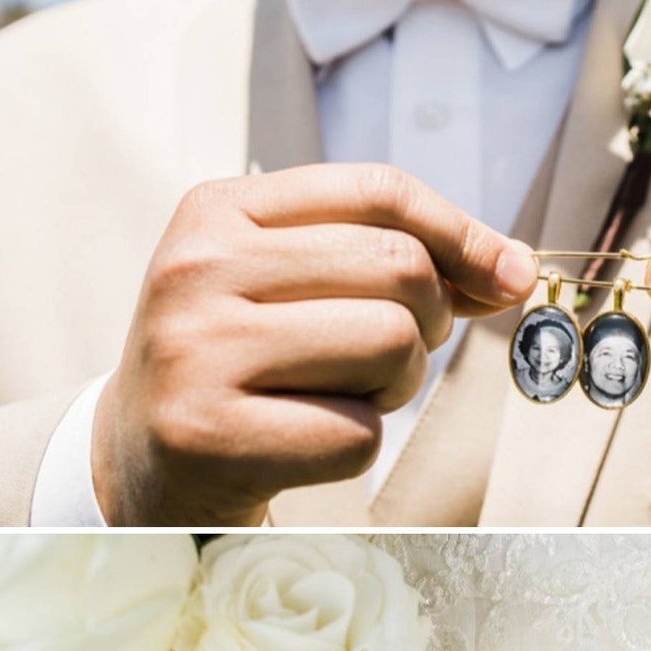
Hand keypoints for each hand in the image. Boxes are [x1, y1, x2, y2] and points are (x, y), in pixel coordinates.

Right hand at [94, 164, 538, 525]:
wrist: (140, 459)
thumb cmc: (239, 368)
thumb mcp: (289, 286)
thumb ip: (388, 261)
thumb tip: (511, 269)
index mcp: (217, 212)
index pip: (379, 191)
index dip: (464, 233)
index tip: (508, 276)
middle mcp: (196, 268)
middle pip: (400, 269)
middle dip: (424, 324)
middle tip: (383, 360)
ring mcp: (196, 351)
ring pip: (389, 344)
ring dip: (393, 385)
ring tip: (339, 397)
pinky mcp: (209, 436)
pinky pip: (359, 433)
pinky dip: (356, 445)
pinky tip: (303, 443)